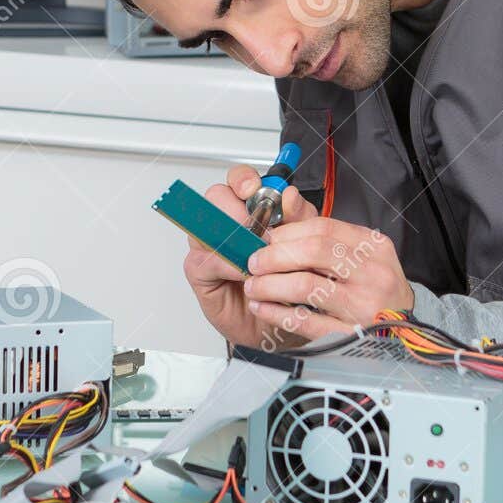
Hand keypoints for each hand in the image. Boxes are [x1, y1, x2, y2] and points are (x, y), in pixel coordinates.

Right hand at [182, 164, 316, 349]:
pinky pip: (207, 260)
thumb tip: (290, 196)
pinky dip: (228, 266)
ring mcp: (209, 244)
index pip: (240, 181)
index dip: (244, 180)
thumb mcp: (302, 247)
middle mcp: (226, 223)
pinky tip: (244, 274)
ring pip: (205, 225)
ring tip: (253, 252)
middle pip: (216, 197)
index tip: (253, 189)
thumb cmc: (286, 283)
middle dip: (235, 208)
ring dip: (230, 237)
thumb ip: (298, 220)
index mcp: (250, 209)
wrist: (279, 322)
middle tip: (253, 225)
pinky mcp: (200, 269)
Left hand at [242, 216, 413, 339]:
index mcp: (373, 247)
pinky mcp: (349, 335)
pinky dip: (276, 313)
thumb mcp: (359, 254)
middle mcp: (372, 273)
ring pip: (306, 286)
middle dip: (274, 255)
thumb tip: (286, 198)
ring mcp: (364, 305)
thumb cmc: (376, 290)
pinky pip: (305, 321)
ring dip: (270, 284)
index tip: (266, 239)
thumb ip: (321, 230)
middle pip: (313, 251)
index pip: (323, 228)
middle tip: (254, 262)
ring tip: (254, 285)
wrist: (405, 332)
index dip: (286, 232)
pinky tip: (262, 308)